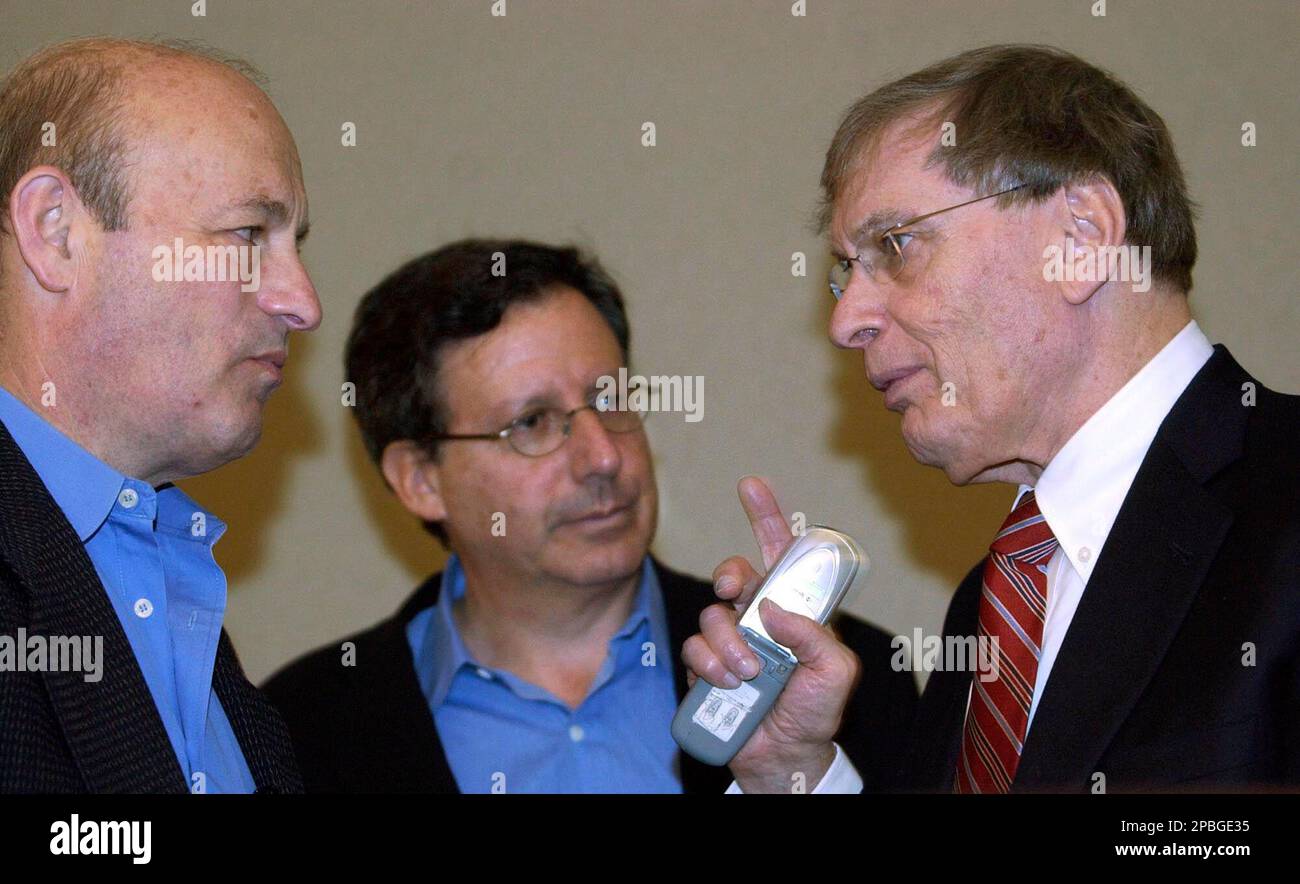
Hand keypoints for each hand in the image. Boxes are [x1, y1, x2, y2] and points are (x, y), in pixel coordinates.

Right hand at [681, 476, 860, 792]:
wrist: (783, 756)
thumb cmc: (815, 712)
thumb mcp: (835, 672)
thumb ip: (815, 637)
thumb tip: (773, 610)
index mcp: (794, 609)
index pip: (781, 553)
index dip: (765, 516)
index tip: (751, 485)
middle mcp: (759, 616)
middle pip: (734, 573)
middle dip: (730, 574)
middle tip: (736, 591)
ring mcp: (730, 640)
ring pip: (712, 614)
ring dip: (728, 642)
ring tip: (749, 673)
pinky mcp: (705, 665)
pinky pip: (694, 648)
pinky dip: (708, 664)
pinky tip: (728, 683)